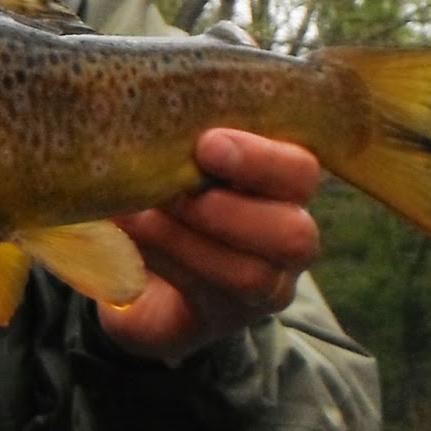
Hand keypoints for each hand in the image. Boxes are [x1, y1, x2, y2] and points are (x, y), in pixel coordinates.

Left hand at [97, 128, 321, 364]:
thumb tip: (136, 113)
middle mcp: (286, 239)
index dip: (260, 159)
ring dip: (184, 241)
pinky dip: (163, 264)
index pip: (300, 170)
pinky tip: (129, 243)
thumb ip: (175, 140)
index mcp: (282, 185)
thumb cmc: (164, 191)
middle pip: (295, 234)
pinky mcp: (223, 316)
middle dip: (230, 211)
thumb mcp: (173, 157)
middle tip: (175, 194)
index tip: (207, 145)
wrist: (137, 264)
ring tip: (139, 217)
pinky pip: (205, 296)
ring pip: (249, 274)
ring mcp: (263, 287)